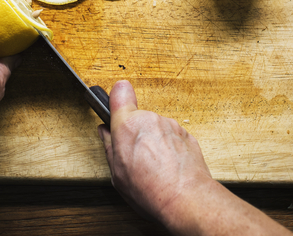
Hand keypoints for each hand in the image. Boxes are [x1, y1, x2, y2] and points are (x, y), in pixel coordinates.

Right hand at [97, 80, 212, 223]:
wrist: (186, 199)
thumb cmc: (150, 190)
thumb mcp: (117, 174)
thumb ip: (110, 147)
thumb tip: (105, 132)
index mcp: (128, 125)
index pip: (120, 92)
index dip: (117, 97)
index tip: (116, 105)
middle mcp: (150, 119)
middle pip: (138, 117)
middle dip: (136, 132)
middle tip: (135, 156)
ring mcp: (171, 125)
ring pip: (156, 128)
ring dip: (154, 141)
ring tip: (154, 166)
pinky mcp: (186, 134)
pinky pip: (172, 137)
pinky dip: (169, 148)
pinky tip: (168, 167)